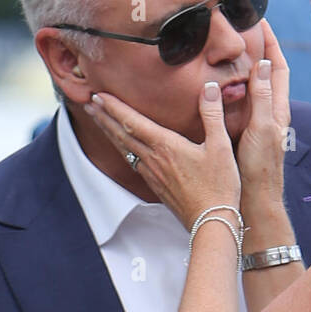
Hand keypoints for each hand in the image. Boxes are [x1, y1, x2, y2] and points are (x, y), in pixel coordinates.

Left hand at [84, 84, 240, 230]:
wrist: (211, 222)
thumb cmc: (218, 187)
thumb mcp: (220, 146)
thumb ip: (212, 115)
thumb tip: (209, 89)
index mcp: (165, 146)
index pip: (132, 121)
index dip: (114, 107)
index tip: (99, 95)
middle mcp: (153, 159)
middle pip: (122, 134)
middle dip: (104, 117)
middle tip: (90, 103)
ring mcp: (152, 174)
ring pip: (124, 149)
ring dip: (110, 132)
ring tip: (99, 121)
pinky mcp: (156, 186)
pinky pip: (133, 163)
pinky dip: (122, 150)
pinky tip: (124, 148)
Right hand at [236, 21, 290, 213]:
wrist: (254, 202)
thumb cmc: (260, 169)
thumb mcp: (262, 129)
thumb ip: (261, 98)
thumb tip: (263, 63)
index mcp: (277, 110)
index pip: (278, 67)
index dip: (272, 43)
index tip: (261, 21)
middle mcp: (269, 114)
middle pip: (265, 74)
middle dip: (256, 50)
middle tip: (242, 29)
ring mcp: (256, 124)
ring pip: (251, 88)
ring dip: (241, 69)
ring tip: (228, 49)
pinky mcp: (243, 134)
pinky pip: (237, 104)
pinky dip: (230, 90)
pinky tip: (216, 87)